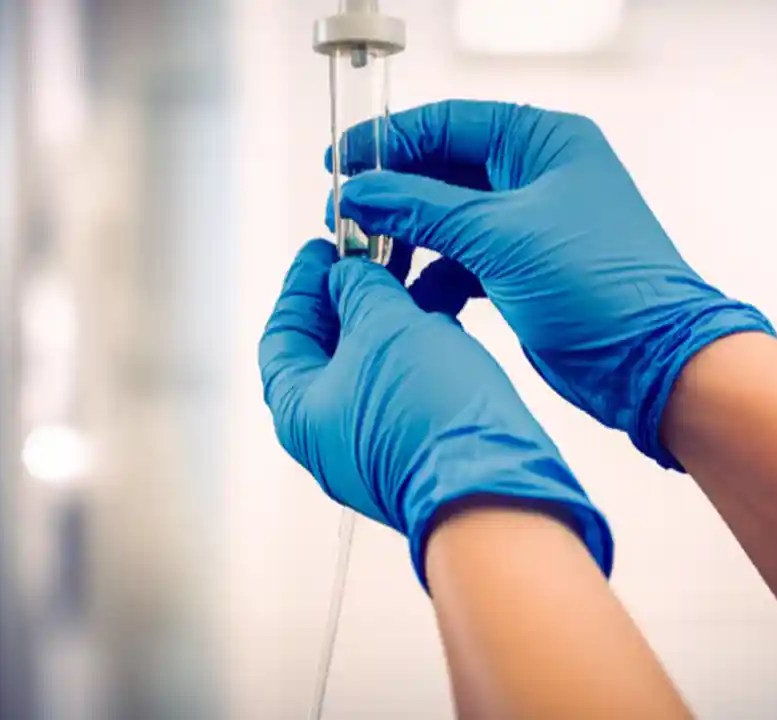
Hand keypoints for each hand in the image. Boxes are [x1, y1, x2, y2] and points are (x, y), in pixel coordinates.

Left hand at [258, 240, 611, 586]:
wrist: (494, 491)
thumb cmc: (428, 420)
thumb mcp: (384, 326)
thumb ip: (360, 288)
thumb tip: (351, 274)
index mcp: (299, 411)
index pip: (282, 334)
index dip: (301, 284)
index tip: (323, 250)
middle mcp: (332, 432)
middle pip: (329, 346)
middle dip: (353, 292)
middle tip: (373, 251)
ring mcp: (377, 440)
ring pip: (377, 360)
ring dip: (393, 311)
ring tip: (415, 268)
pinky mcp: (422, 442)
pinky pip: (412, 379)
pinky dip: (423, 341)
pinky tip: (446, 308)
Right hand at [330, 100, 774, 468]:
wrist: (648, 361)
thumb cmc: (601, 285)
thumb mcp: (498, 235)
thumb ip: (421, 208)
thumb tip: (362, 192)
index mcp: (543, 142)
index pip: (448, 124)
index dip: (389, 141)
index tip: (342, 164)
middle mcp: (537, 175)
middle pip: (443, 171)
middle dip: (393, 195)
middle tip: (344, 217)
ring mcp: (529, 224)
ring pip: (448, 219)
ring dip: (408, 238)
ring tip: (368, 258)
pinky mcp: (522, 270)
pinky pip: (461, 260)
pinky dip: (433, 276)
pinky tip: (410, 295)